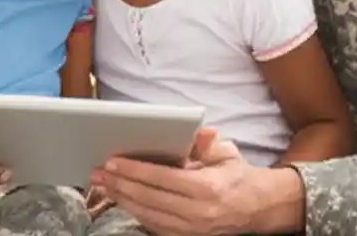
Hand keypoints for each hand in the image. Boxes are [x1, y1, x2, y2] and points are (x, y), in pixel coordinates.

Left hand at [91, 128, 261, 235]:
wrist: (258, 209)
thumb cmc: (238, 176)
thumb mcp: (226, 153)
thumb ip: (207, 142)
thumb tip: (198, 130)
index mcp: (207, 188)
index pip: (162, 178)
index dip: (134, 171)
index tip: (112, 162)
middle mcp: (198, 213)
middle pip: (149, 199)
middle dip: (120, 185)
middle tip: (98, 174)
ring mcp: (192, 229)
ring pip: (148, 215)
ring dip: (122, 200)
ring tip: (104, 186)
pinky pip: (155, 227)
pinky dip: (136, 213)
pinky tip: (123, 201)